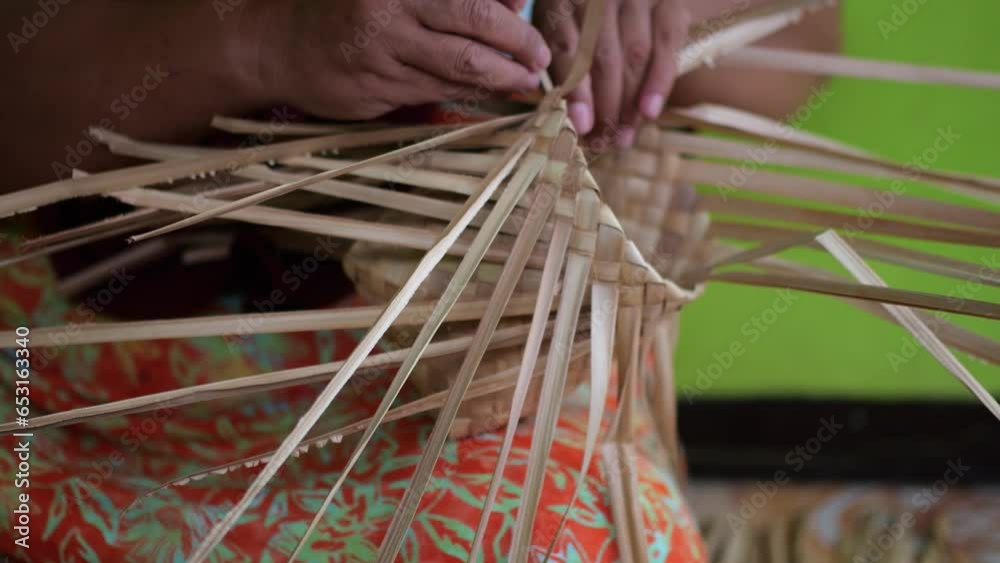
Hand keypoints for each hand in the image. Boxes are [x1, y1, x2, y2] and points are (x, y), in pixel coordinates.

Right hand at [245, 0, 551, 119]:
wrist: (277, 44)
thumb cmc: (345, 9)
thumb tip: (511, 1)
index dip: (508, 16)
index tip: (532, 21)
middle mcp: (387, 11)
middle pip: (471, 28)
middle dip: (517, 46)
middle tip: (541, 57)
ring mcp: (380, 53)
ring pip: (457, 67)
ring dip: (501, 77)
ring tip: (525, 80)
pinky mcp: (374, 89)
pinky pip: (435, 91)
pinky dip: (468, 92)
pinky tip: (488, 92)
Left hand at [533, 0, 690, 146]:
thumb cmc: (585, 23)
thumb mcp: (561, 34)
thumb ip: (562, 67)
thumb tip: (569, 122)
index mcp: (562, 3)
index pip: (568, 49)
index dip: (576, 91)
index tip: (582, 125)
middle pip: (604, 58)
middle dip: (605, 108)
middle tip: (603, 143)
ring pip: (635, 56)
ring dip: (630, 104)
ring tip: (623, 137)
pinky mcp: (667, 1)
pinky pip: (667, 43)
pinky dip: (660, 80)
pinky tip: (650, 111)